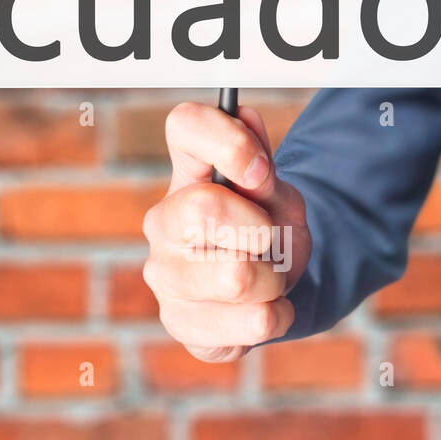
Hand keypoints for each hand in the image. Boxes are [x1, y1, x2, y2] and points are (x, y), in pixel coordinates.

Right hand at [142, 102, 310, 362]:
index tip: (261, 174)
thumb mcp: (276, 196)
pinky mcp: (180, 324)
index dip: (228, 143)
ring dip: (275, 279)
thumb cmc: (266, 234)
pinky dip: (278, 316)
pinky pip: (252, 323)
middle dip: (260, 229)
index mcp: (186, 175)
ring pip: (236, 276)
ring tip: (268, 279)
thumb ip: (262, 164)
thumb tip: (244, 115)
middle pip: (204, 207)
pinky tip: (264, 310)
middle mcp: (162, 222)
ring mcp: (164, 276)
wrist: (269, 292)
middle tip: (268, 241)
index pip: (185, 126)